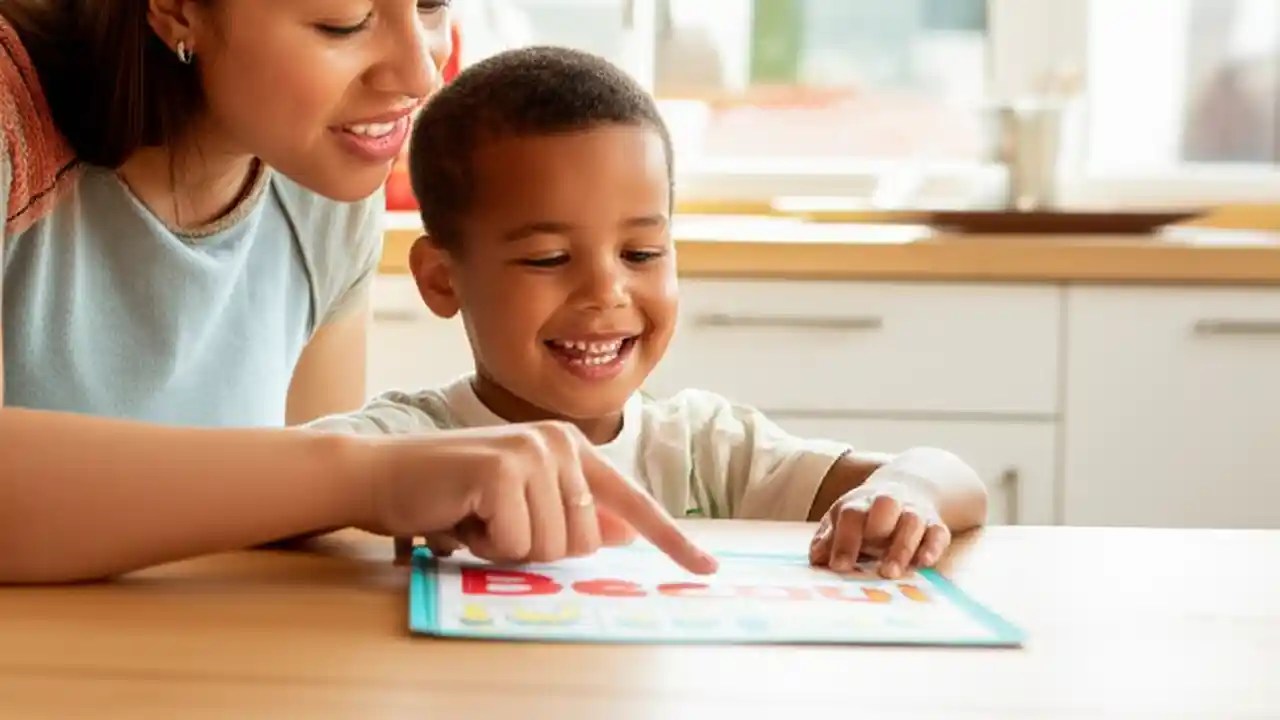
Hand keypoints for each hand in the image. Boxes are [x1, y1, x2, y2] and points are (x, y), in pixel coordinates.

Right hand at [358, 421, 716, 573]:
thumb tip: (622, 535)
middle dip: (535, 550)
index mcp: (571, 449)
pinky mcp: (502, 470)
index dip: (671, 539)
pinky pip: (514, 542)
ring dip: (506, 549)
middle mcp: (558, 443)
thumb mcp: (519, 503)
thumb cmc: (452, 494)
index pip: (632, 502)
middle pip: (583, 542)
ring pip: (550, 547)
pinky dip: (483, 544)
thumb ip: (571, 513)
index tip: (706, 568)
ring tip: (475, 517)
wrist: (384, 475)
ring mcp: (532, 452)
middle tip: (494, 524)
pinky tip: (461, 516)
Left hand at [808, 480, 949, 578]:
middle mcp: (888, 503)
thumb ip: (829, 540)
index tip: (838, 567)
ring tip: (890, 573)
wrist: (911, 488)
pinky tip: (924, 562)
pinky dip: (932, 547)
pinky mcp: (936, 525)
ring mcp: (914, 512)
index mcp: (860, 503)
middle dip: (877, 532)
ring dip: (902, 547)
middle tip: (865, 561)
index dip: (844, 541)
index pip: (850, 515)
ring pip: (912, 522)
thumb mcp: (844, 522)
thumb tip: (816, 559)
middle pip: (885, 506)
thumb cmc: (868, 517)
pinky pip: (938, 533)